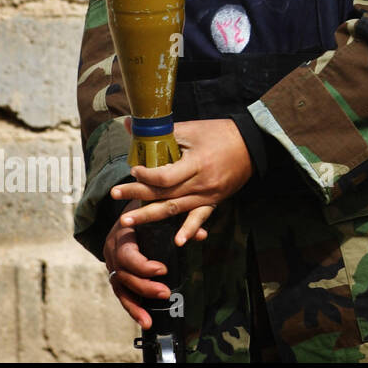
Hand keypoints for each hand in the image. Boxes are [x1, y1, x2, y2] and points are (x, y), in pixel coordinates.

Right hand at [102, 200, 207, 327]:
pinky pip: (121, 294)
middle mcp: (112, 251)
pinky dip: (133, 308)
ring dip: (135, 305)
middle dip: (144, 287)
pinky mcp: (115, 275)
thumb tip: (201, 235)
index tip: (163, 269)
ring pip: (120, 288)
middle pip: (123, 274)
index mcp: (123, 234)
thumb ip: (181, 221)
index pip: (127, 254)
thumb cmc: (149, 209)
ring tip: (149, 320)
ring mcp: (111, 264)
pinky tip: (145, 321)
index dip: (143, 265)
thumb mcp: (162, 210)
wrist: (131, 210)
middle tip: (165, 293)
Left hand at [110, 117, 251, 237]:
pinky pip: (200, 218)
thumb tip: (128, 125)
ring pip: (175, 209)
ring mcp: (209, 195)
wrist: (253, 144)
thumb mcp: (192, 129)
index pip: (164, 177)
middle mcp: (202, 183)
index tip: (134, 169)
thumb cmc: (220, 133)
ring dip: (150, 215)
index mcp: (197, 163)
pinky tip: (178, 242)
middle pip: (164, 194)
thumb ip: (161, 131)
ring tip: (126, 221)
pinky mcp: (214, 200)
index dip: (145, 175)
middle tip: (114, 194)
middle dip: (137, 195)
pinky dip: (190, 230)